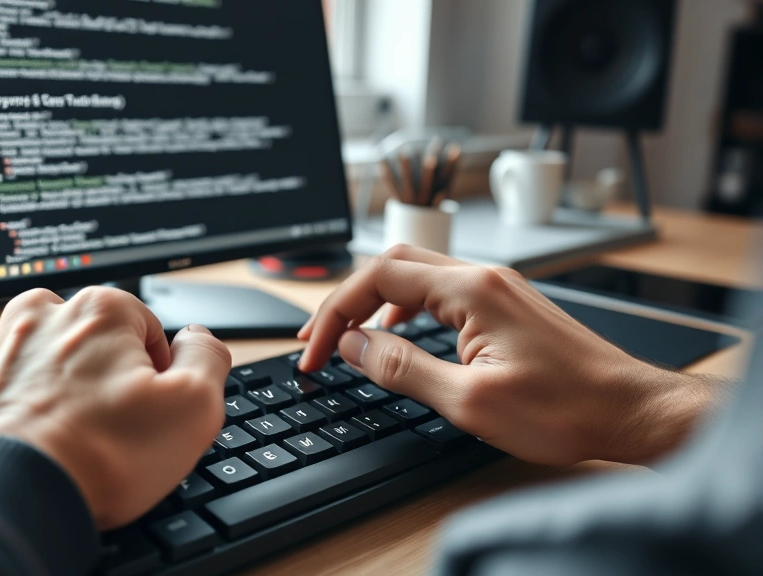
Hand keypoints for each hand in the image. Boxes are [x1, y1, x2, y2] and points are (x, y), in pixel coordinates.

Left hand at [0, 287, 230, 529]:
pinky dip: (10, 391)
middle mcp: (45, 314)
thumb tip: (200, 338)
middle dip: (105, 371)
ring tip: (67, 424)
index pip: (150, 329)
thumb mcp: (193, 407)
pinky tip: (26, 424)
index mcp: (102, 310)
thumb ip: (208, 358)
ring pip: (40, 345)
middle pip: (93, 335)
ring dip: (55, 373)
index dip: (159, 376)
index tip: (149, 412)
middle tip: (111, 425)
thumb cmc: (98, 454)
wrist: (6, 495)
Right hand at [298, 246, 724, 465]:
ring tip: (349, 336)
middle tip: (317, 337)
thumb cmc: (565, 409)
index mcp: (472, 290)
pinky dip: (408, 309)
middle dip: (347, 298)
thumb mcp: (469, 401)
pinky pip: (443, 291)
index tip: (314, 350)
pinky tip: (401, 335)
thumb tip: (353, 345)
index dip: (335, 313)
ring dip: (376, 302)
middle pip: (393, 264)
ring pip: (418, 274)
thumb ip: (403, 367)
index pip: (378, 279)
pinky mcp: (509, 305)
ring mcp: (500, 288)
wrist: (631, 411)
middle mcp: (485, 278)